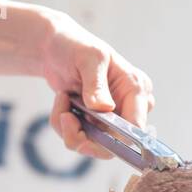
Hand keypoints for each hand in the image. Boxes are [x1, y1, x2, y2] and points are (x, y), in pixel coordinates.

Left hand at [40, 12, 154, 157]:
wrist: (55, 49)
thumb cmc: (76, 46)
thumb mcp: (88, 58)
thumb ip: (96, 84)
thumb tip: (105, 108)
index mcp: (136, 88)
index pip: (136, 126)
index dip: (116, 137)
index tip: (88, 133)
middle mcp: (129, 107)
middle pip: (115, 144)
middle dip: (85, 137)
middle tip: (64, 117)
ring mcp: (112, 119)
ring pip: (95, 146)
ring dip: (70, 130)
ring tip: (62, 101)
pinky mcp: (95, 125)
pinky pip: (81, 140)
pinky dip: (64, 126)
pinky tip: (62, 102)